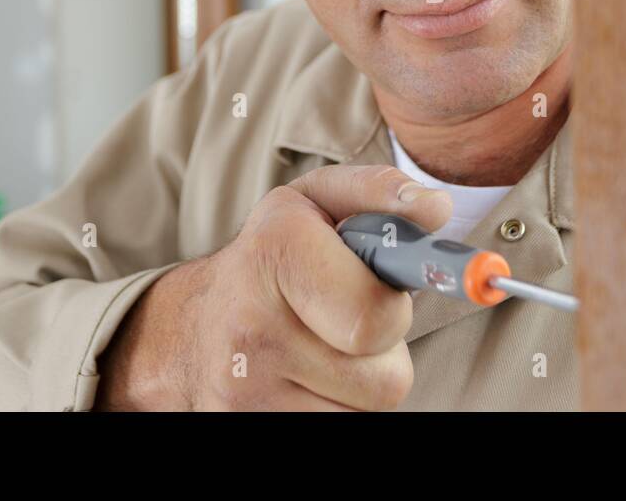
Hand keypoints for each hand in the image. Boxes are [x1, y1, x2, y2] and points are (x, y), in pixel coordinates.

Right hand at [95, 164, 451, 410]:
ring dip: (358, 384)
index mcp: (275, 251)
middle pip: (386, 379)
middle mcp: (251, 325)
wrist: (189, 327)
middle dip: (381, 351)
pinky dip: (333, 409)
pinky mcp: (245, 430)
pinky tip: (304, 381)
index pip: (378, 319)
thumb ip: (379, 192)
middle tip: (347, 321)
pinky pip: (340, 433)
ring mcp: (243, 392)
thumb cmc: (273, 256)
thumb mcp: (317, 201)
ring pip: (367, 412)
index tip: (373, 290)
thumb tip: (436, 210)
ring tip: (321, 349)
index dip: (391, 308)